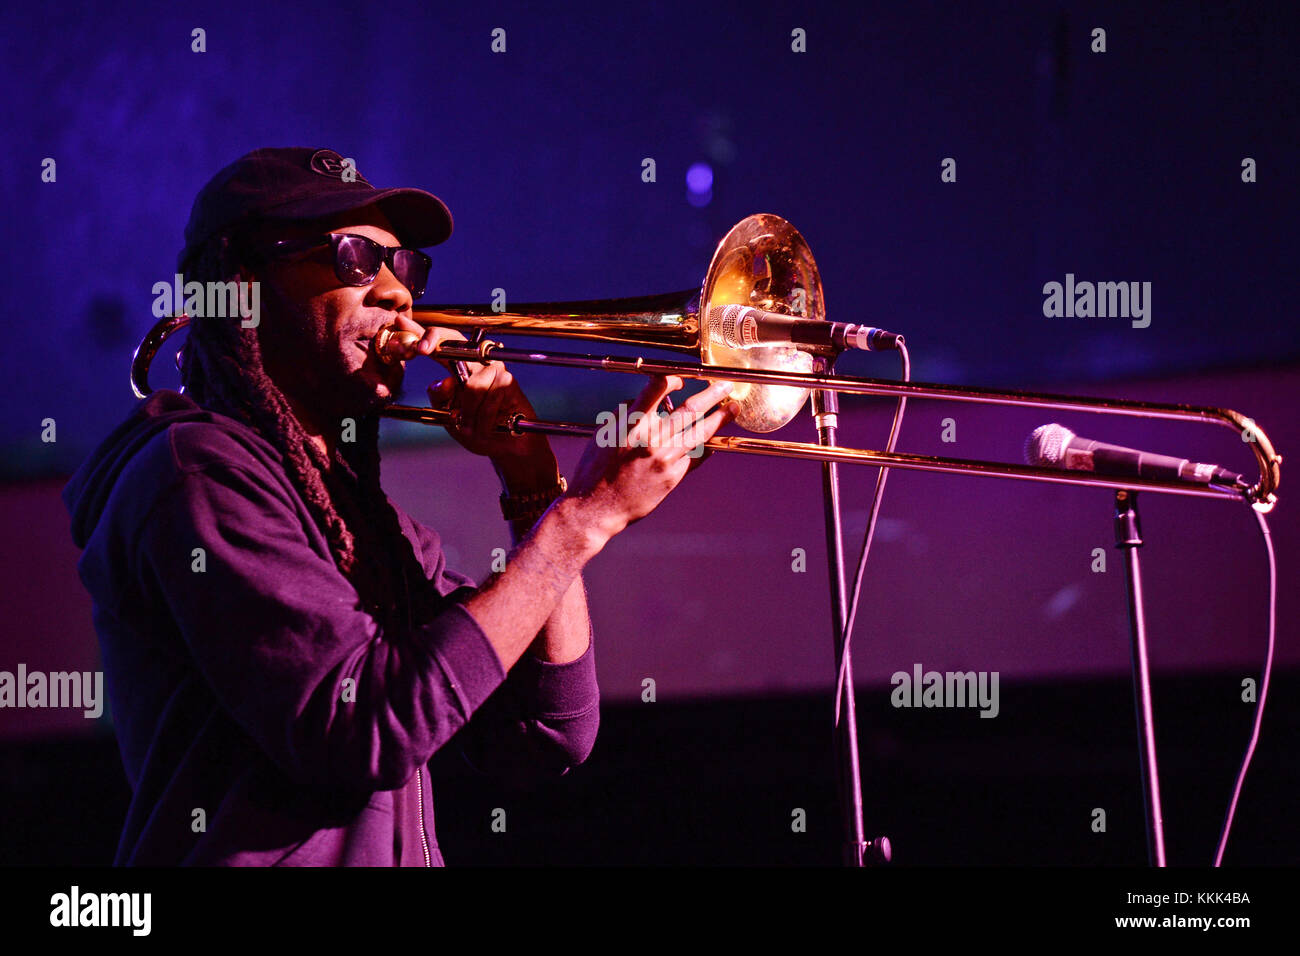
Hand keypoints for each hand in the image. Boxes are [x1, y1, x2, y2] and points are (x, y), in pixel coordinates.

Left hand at [424, 345, 554, 480]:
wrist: (507, 444)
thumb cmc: (478, 428)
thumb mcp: (449, 417)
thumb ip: (440, 399)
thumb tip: (444, 381)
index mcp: (458, 368)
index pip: (440, 345)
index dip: (421, 332)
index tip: (401, 322)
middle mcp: (475, 363)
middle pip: (454, 340)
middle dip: (434, 339)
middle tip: (421, 349)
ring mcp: (493, 370)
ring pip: (472, 385)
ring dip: (469, 412)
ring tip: (471, 426)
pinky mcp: (508, 381)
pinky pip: (490, 397)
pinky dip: (485, 417)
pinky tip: (487, 426)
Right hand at [565, 375, 737, 540]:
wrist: (597, 507)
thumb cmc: (596, 470)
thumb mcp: (604, 433)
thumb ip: (626, 414)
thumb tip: (644, 400)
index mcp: (632, 424)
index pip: (659, 388)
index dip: (675, 379)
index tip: (682, 379)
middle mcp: (653, 439)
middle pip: (691, 409)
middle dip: (712, 394)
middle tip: (725, 386)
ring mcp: (666, 459)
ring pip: (701, 433)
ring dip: (720, 418)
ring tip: (732, 409)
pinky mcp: (673, 477)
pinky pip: (696, 457)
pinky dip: (706, 446)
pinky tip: (714, 440)